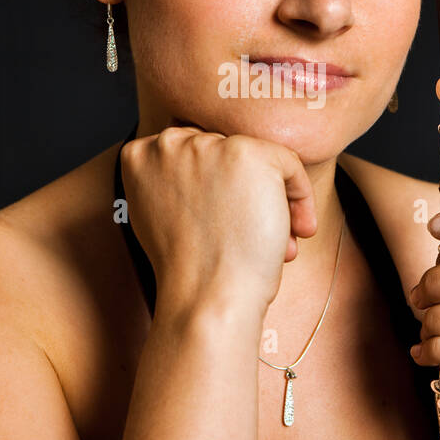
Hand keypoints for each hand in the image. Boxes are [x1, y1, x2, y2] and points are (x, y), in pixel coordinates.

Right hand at [119, 126, 317, 318]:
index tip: (228, 220)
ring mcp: (208, 145)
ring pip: (257, 158)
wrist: (207, 297)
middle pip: (225, 151)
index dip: (217, 186)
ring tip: (278, 237)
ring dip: (273, 196)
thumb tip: (209, 168)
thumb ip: (173, 180)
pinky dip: (300, 196)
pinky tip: (294, 230)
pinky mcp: (247, 153)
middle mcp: (169, 142)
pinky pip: (289, 162)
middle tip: (253, 233)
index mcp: (139, 155)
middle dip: (245, 192)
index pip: (192, 151)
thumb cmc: (189, 268)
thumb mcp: (160, 214)